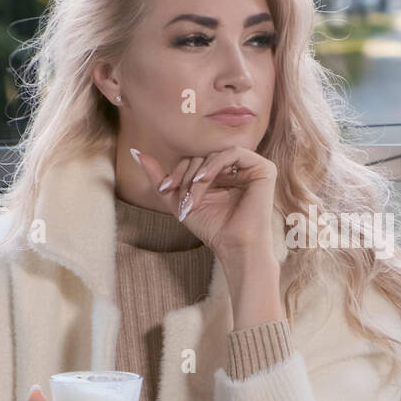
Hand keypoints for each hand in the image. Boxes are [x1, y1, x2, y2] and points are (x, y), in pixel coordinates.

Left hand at [132, 146, 277, 260]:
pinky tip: (203, 182)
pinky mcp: (264, 169)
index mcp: (224, 174)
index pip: (196, 160)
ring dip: (198, 174)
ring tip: (193, 196)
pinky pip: (232, 154)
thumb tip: (136, 152)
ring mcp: (252, 168)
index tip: (165, 189)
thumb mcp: (180, 200)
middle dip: (186, 175)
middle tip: (182, 199)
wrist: (234, 247)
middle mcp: (239, 169)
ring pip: (215, 154)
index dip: (177, 171)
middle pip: (204, 155)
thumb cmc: (213, 228)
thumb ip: (161, 178)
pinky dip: (213, 165)